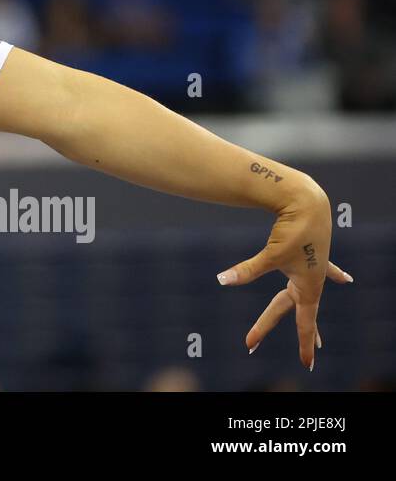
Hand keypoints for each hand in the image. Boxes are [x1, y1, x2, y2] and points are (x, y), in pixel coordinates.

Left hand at [216, 183, 349, 370]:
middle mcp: (313, 280)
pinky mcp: (313, 252)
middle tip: (250, 344)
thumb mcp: (270, 254)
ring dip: (307, 311)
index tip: (308, 364)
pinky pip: (324, 269)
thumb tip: (220, 280)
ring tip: (321, 336)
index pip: (305, 323)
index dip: (305, 344)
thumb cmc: (293, 230)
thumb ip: (247, 270)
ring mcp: (315, 267)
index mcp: (308, 287)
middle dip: (268, 325)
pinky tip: (346, 279)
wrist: (308, 201)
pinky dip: (333, 274)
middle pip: (290, 309)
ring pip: (307, 294)